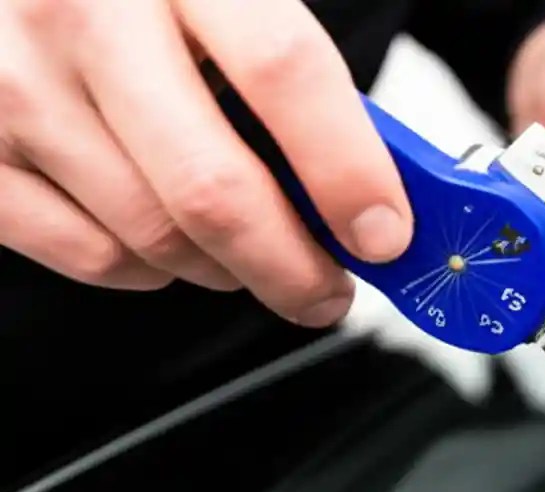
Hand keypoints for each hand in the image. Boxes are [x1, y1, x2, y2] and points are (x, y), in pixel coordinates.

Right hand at [0, 0, 411, 325]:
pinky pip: (91, 256)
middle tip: (329, 290)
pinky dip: (149, 270)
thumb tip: (379, 193)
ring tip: (253, 253)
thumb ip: (295, 73)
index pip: (282, 70)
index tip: (386, 234)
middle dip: (293, 267)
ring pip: (155, 237)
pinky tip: (169, 239)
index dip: (347, 168)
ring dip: (228, 270)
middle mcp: (84, 14)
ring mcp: (14, 85)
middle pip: (212, 189)